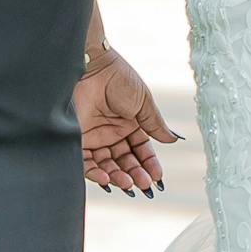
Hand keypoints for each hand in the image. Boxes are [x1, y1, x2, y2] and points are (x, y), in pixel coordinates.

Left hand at [75, 50, 179, 195]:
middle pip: (125, 161)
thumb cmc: (119, 78)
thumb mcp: (144, 102)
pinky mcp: (78, 139)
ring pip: (107, 165)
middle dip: (136, 174)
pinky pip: (86, 163)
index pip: (141, 150)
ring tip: (129, 184)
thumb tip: (172, 140)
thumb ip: (155, 124)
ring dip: (118, 177)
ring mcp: (95, 137)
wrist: (92, 67)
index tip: (157, 177)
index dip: (149, 164)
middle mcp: (112, 133)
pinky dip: (96, 173)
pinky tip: (108, 179)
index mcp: (130, 124)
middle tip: (144, 185)